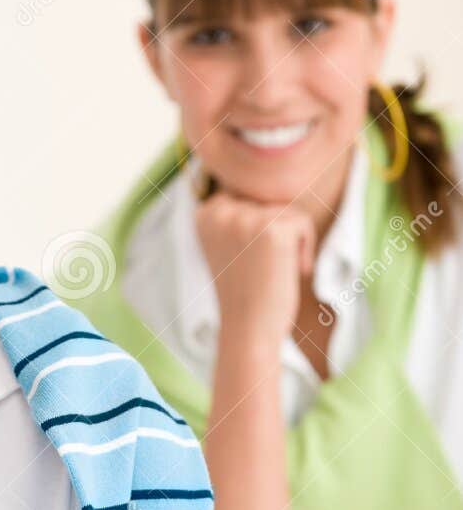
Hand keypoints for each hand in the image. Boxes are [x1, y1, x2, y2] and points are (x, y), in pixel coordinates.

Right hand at [195, 189, 315, 348]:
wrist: (248, 331)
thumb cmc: (246, 294)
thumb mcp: (232, 247)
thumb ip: (239, 216)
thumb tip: (269, 178)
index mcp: (204, 214)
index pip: (248, 195)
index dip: (260, 227)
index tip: (255, 259)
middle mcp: (219, 211)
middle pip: (269, 200)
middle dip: (278, 232)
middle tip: (268, 267)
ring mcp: (245, 218)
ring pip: (287, 210)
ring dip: (293, 240)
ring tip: (280, 270)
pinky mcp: (271, 228)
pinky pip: (303, 222)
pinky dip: (306, 247)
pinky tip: (294, 271)